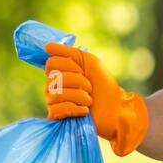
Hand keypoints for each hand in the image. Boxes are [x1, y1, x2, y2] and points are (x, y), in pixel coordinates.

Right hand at [44, 41, 149, 156]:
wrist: (115, 107)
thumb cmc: (103, 84)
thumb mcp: (88, 61)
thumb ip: (68, 52)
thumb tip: (47, 46)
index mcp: (58, 72)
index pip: (51, 62)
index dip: (70, 65)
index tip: (83, 71)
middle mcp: (52, 86)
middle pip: (53, 78)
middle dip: (78, 81)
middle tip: (90, 87)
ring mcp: (53, 102)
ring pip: (56, 93)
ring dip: (79, 95)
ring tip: (89, 100)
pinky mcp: (57, 117)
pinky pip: (58, 109)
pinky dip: (76, 108)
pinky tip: (85, 110)